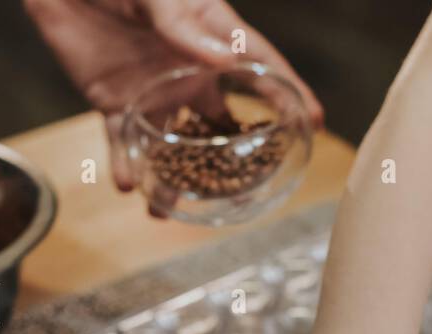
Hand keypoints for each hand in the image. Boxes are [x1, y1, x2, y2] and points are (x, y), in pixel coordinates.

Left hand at [24, 0, 322, 189]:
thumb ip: (184, 26)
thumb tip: (220, 60)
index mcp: (211, 39)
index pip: (261, 69)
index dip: (291, 95)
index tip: (316, 122)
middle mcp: (191, 72)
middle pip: (225, 123)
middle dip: (237, 159)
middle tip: (246, 192)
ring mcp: (155, 92)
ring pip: (175, 146)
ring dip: (176, 180)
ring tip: (172, 209)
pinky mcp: (116, 102)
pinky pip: (124, 142)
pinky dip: (126, 167)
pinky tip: (128, 185)